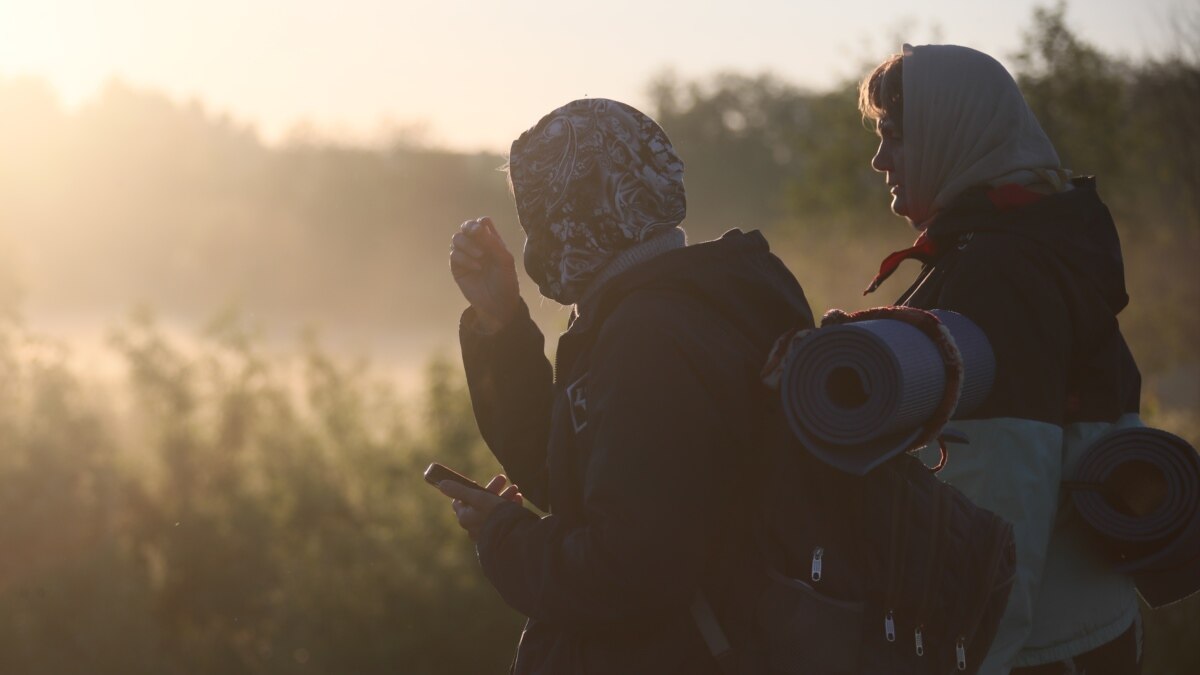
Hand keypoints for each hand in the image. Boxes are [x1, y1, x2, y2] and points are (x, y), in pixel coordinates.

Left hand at [438, 474, 523, 540]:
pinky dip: (508, 507)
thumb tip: (441, 484)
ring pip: (492, 509)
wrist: (512, 537)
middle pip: (479, 503)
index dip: (467, 489)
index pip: (460, 501)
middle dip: (492, 489)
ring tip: (515, 489)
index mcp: (465, 517)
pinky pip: (501, 518)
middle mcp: (473, 526)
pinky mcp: (498, 534)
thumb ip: (460, 490)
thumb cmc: (494, 515)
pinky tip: (518, 500)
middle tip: (503, 479)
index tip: (477, 482)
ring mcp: (486, 530)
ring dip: (503, 496)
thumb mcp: (478, 497)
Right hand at [449, 217, 519, 332]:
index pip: (481, 223)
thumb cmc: (505, 281)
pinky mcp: (457, 267)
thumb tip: (477, 226)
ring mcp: (465, 256)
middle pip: (466, 227)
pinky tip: (477, 267)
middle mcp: (476, 246)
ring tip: (481, 256)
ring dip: (468, 244)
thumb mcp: (504, 259)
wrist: (498, 304)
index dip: (480, 224)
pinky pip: (454, 255)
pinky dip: (464, 258)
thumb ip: (492, 242)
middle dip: (469, 228)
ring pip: (457, 238)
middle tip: (476, 233)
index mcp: (490, 241)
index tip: (485, 231)